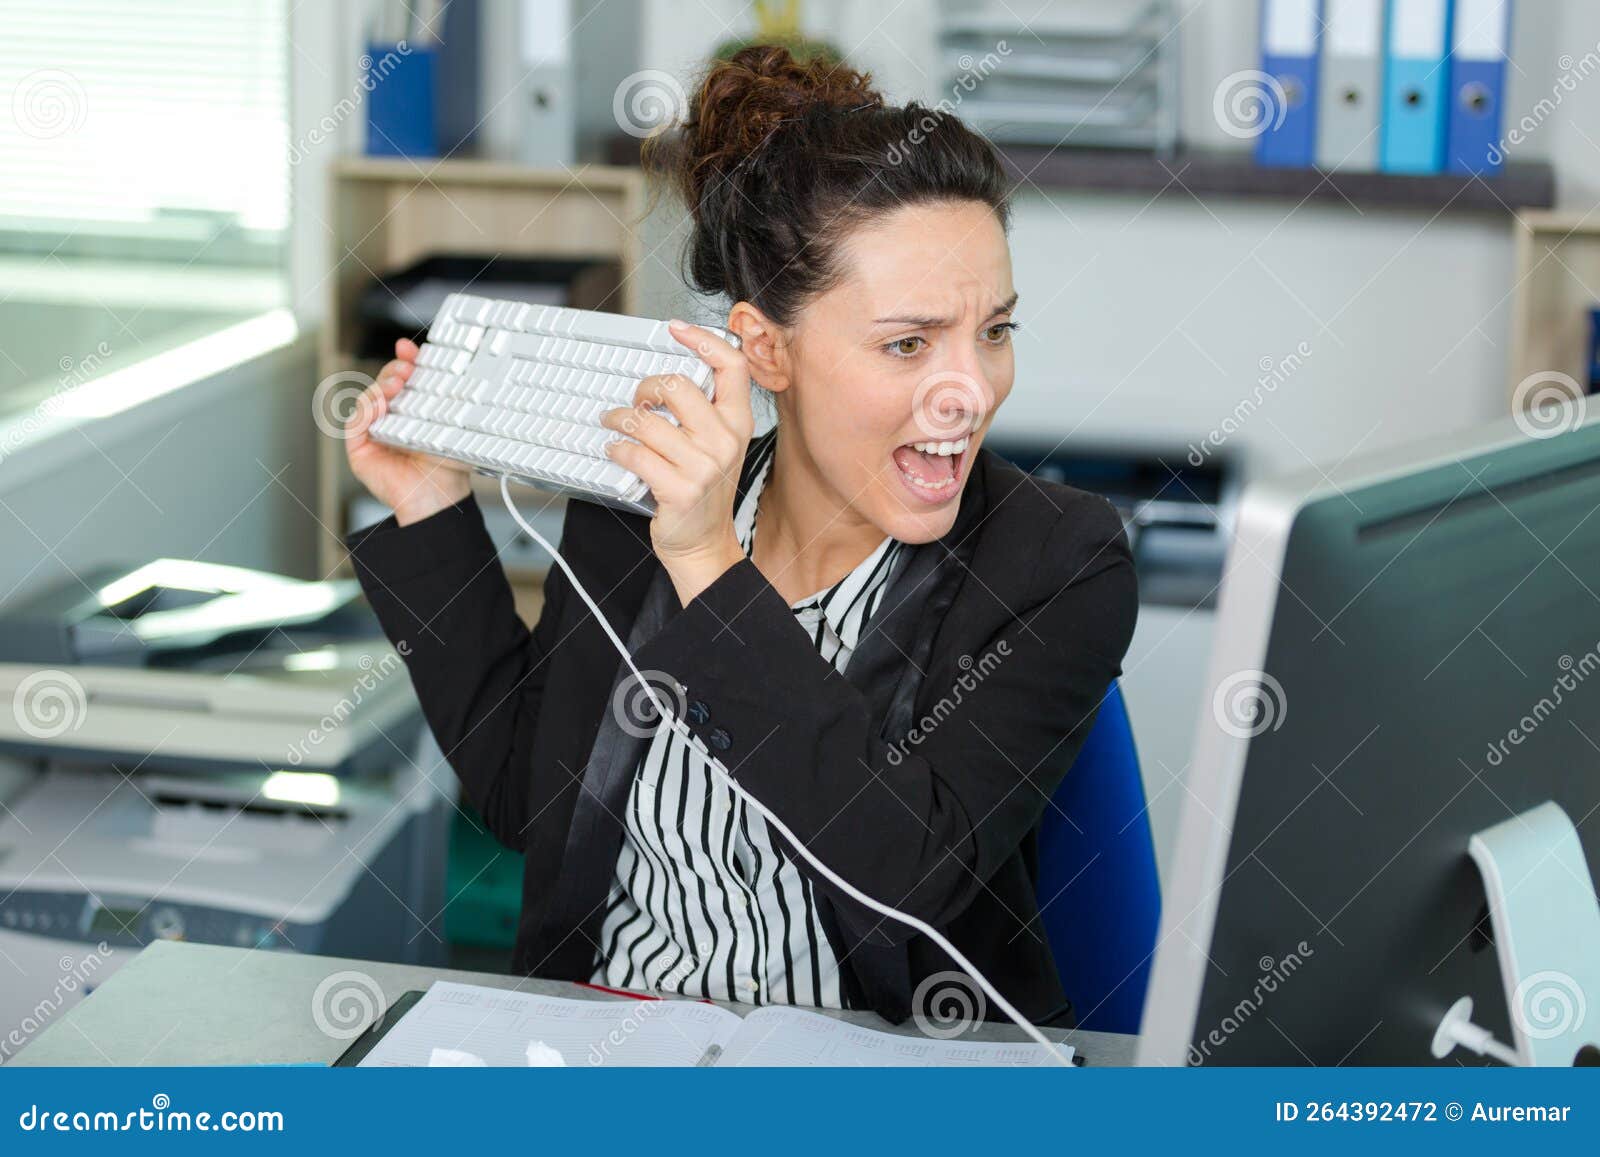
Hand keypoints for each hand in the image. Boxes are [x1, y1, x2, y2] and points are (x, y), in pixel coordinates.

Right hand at [345, 338, 471, 525]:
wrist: (439, 498)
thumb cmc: (447, 466)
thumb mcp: (448, 424)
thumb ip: (442, 396)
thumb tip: (442, 369)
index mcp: (411, 412)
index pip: (402, 379)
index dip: (403, 361)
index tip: (408, 348)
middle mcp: (389, 420)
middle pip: (383, 385)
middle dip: (393, 371)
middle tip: (407, 366)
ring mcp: (372, 433)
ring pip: (368, 400)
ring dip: (380, 387)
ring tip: (397, 383)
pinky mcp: (358, 449)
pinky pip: (355, 423)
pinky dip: (366, 409)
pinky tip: (380, 404)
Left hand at [600, 319, 753, 604]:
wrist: (703, 544)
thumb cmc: (704, 490)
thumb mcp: (718, 446)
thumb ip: (704, 411)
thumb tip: (665, 377)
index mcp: (738, 424)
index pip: (732, 366)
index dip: (703, 339)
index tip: (677, 328)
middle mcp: (725, 441)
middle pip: (678, 386)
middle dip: (645, 388)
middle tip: (636, 401)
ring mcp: (704, 467)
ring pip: (648, 421)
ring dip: (620, 419)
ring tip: (614, 425)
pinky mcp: (679, 489)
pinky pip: (635, 453)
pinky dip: (617, 449)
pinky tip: (615, 450)